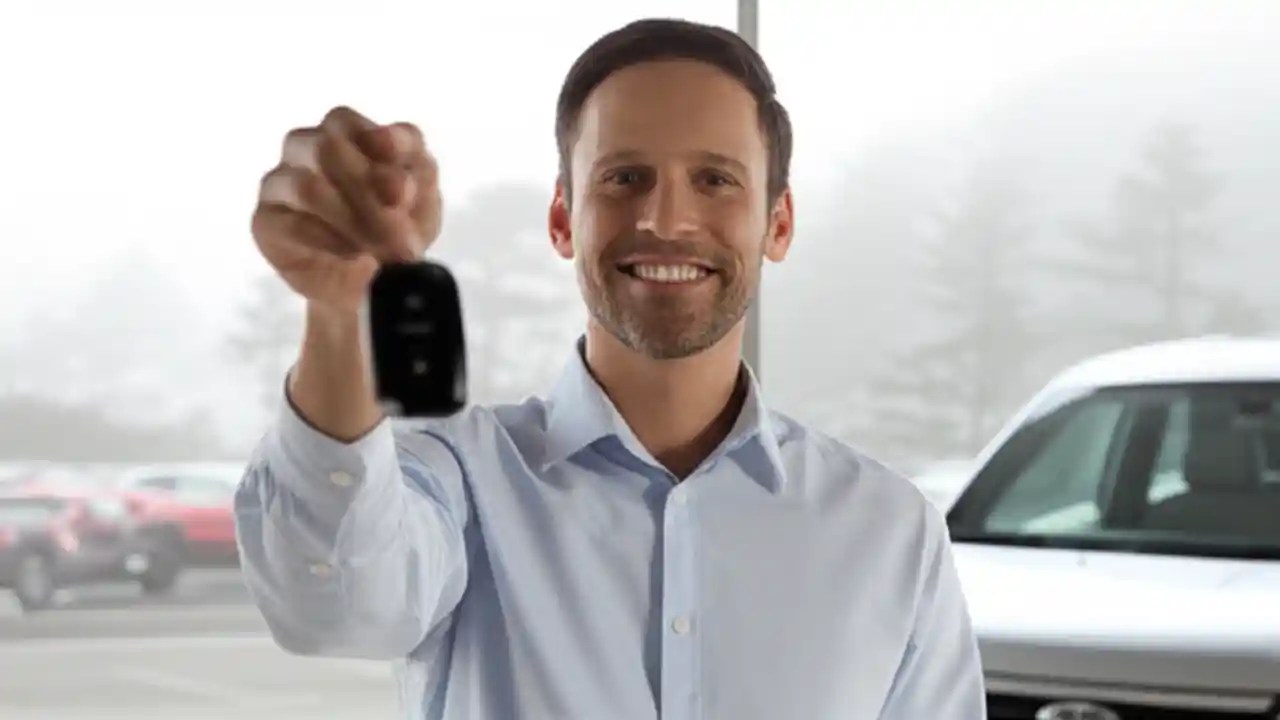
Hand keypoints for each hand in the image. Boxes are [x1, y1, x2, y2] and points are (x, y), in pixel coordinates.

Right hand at [252, 106, 442, 314]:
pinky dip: (328, 243)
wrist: (373, 280)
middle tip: (400, 236)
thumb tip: (399, 184)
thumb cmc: (399, 227)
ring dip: (352, 222)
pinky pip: (290, 225)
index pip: (345, 120)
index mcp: (344, 131)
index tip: (404, 188)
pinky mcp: (265, 221)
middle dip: (369, 194)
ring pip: (307, 187)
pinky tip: (353, 257)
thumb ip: (418, 174)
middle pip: (326, 149)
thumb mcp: (423, 198)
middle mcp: (305, 147)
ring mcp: (280, 182)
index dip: (378, 148)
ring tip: (383, 252)